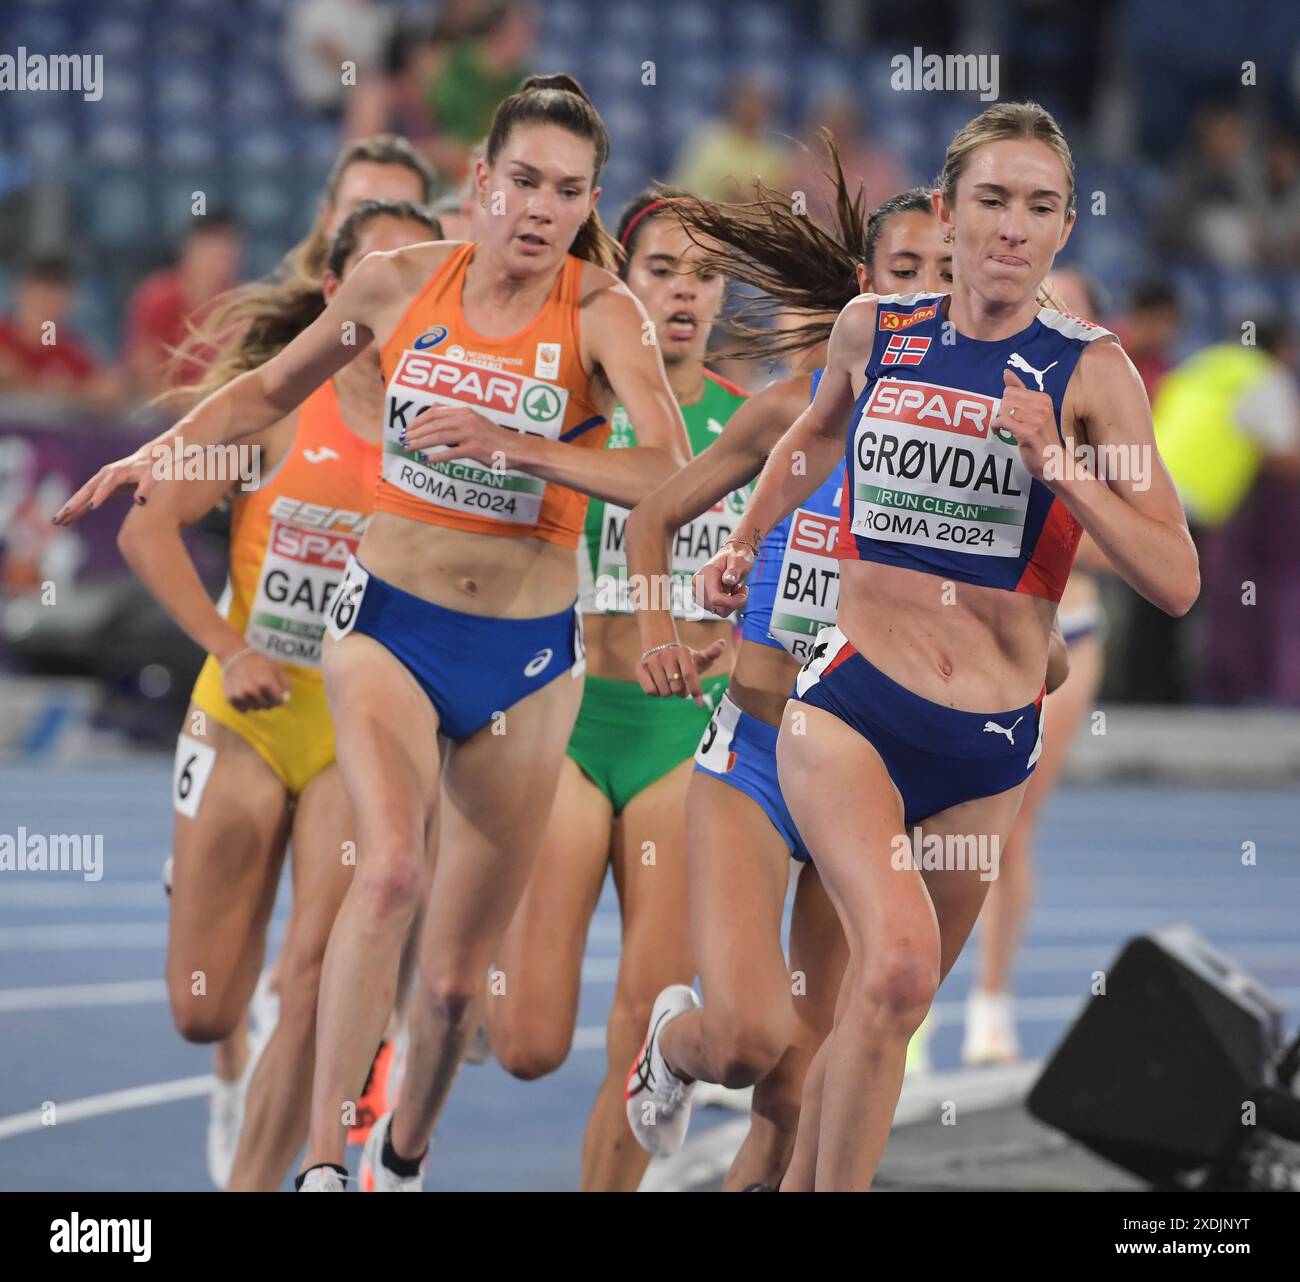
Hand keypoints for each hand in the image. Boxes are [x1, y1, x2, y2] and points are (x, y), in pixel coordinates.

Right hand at [53, 444, 157, 524]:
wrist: (149, 458)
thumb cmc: (152, 469)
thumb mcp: (153, 476)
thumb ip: (146, 488)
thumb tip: (140, 501)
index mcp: (116, 473)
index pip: (106, 486)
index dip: (99, 496)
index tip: (91, 507)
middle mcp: (104, 476)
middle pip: (86, 491)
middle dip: (73, 504)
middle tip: (60, 517)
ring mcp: (100, 481)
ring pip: (82, 496)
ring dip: (70, 508)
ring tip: (57, 522)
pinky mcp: (101, 488)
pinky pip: (86, 500)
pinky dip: (77, 510)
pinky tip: (68, 521)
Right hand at [222, 649, 291, 711]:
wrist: (235, 656)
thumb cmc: (259, 662)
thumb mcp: (277, 668)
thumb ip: (286, 683)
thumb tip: (286, 698)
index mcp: (266, 682)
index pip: (279, 701)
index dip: (280, 699)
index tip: (278, 695)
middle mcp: (253, 690)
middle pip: (268, 706)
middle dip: (270, 701)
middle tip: (266, 692)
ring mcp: (241, 695)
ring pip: (256, 708)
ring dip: (258, 703)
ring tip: (255, 692)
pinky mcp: (231, 698)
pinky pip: (244, 709)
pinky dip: (246, 705)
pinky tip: (246, 695)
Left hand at [401, 405, 517, 467]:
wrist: (515, 449)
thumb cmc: (493, 437)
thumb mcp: (474, 420)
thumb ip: (453, 414)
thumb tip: (433, 406)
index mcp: (465, 412)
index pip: (435, 413)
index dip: (418, 420)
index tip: (406, 428)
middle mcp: (466, 420)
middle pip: (434, 425)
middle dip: (415, 432)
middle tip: (403, 440)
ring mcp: (471, 434)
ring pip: (439, 437)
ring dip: (421, 443)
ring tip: (409, 448)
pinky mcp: (475, 449)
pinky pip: (451, 452)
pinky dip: (437, 456)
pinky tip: (426, 459)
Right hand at [637, 637, 728, 703]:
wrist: (659, 648)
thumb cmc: (684, 659)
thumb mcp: (698, 656)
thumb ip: (712, 652)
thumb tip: (723, 643)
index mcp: (683, 652)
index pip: (690, 675)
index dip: (695, 690)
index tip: (698, 702)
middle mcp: (667, 655)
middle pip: (676, 688)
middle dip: (680, 692)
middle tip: (679, 685)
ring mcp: (652, 660)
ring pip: (664, 691)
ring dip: (668, 692)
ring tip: (668, 683)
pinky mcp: (640, 668)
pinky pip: (651, 691)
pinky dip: (656, 693)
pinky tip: (658, 684)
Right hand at [691, 540, 756, 617]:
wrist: (731, 555)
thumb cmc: (736, 557)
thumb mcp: (739, 561)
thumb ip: (734, 570)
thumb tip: (728, 580)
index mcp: (704, 575)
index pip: (716, 599)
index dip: (733, 601)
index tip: (745, 592)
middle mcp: (697, 585)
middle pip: (717, 607)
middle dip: (734, 601)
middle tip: (741, 587)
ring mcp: (698, 594)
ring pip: (719, 611)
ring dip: (731, 603)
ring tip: (735, 588)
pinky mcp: (702, 600)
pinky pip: (719, 611)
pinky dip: (728, 604)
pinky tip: (730, 592)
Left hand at [991, 369, 1058, 483]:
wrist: (1054, 462)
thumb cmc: (1042, 438)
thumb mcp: (1034, 411)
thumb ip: (1020, 391)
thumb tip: (1006, 372)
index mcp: (1043, 398)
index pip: (1011, 390)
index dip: (1006, 403)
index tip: (1012, 414)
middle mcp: (1041, 406)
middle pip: (1005, 398)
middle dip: (1002, 411)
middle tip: (1009, 423)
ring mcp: (1035, 419)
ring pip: (1003, 409)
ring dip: (1000, 420)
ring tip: (1007, 429)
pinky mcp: (1028, 432)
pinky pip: (1002, 421)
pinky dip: (997, 427)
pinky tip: (1001, 433)